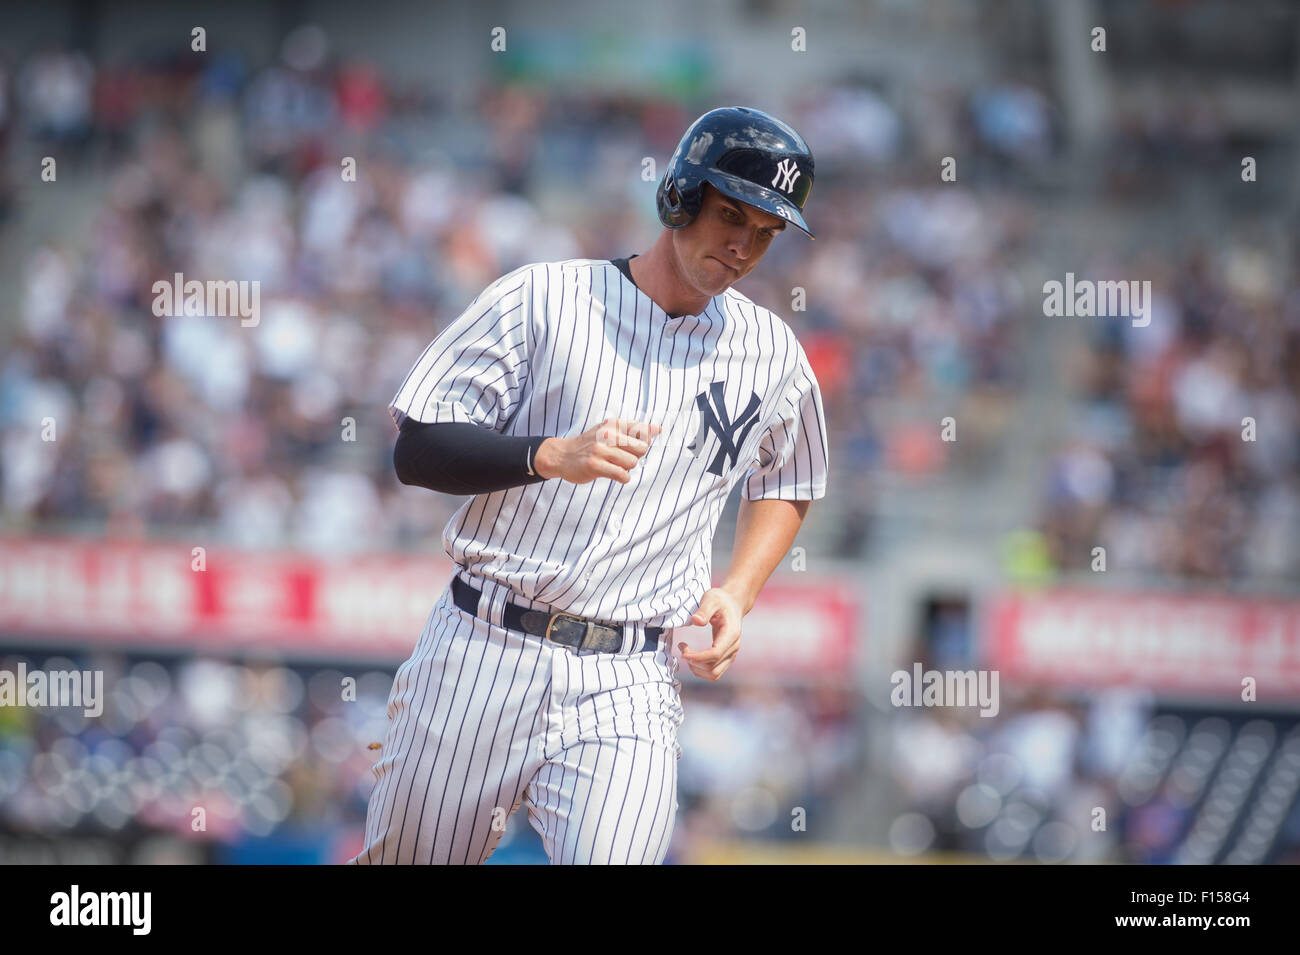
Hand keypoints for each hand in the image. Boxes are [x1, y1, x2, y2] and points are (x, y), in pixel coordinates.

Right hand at [535, 417, 660, 484]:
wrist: (562, 455)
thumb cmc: (591, 445)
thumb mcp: (609, 431)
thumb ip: (634, 430)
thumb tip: (658, 429)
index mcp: (613, 424)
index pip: (643, 431)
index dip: (644, 442)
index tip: (632, 446)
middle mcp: (607, 434)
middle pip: (642, 448)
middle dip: (635, 456)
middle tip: (621, 458)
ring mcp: (600, 450)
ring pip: (633, 462)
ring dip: (627, 468)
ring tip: (614, 466)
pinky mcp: (595, 465)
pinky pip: (622, 475)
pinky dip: (623, 478)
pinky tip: (615, 475)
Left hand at [678, 588, 742, 681]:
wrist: (733, 603)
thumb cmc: (721, 600)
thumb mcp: (711, 599)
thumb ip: (704, 610)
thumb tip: (696, 621)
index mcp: (731, 634)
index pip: (715, 654)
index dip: (698, 657)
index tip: (683, 650)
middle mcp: (733, 648)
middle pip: (713, 667)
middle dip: (694, 662)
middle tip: (681, 646)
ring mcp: (731, 655)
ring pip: (713, 674)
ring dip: (696, 668)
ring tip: (685, 652)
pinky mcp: (725, 658)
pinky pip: (713, 673)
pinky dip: (700, 669)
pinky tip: (691, 656)